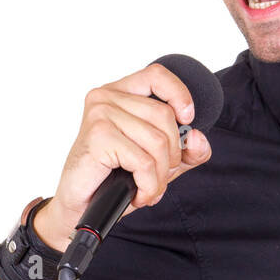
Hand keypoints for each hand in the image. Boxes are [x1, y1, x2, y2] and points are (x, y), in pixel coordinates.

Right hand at [35, 62, 213, 250]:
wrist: (81, 205)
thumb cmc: (115, 178)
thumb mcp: (163, 162)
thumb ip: (188, 150)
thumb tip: (197, 137)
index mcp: (121, 93)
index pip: (156, 75)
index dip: (179, 94)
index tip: (188, 119)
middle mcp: (107, 97)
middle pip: (164, 115)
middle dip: (172, 155)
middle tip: (160, 176)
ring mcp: (100, 114)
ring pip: (157, 141)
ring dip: (160, 175)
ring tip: (148, 189)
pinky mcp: (98, 136)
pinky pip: (143, 161)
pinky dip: (148, 184)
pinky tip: (139, 195)